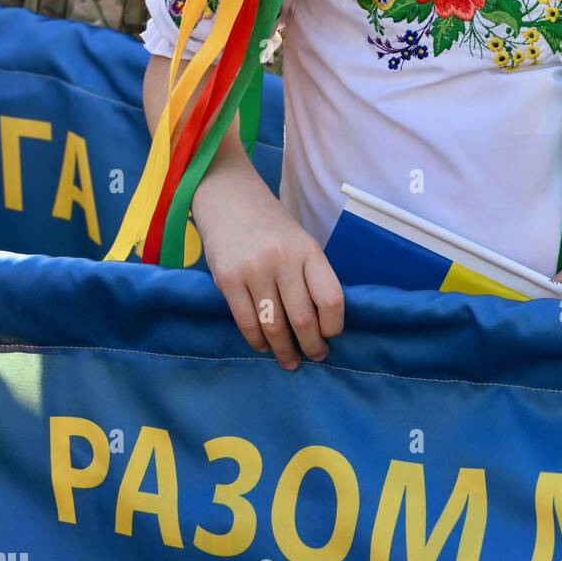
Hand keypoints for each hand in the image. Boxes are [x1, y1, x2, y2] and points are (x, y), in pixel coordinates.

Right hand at [191, 169, 343, 370]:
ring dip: (284, 350)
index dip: (334, 326)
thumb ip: (310, 276)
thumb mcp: (299, 242)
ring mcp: (253, 270)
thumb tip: (322, 324)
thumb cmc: (270, 226)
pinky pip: (246, 322)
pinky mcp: (227, 279)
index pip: (331, 298)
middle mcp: (283, 259)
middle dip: (311, 346)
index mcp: (308, 250)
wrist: (229, 199)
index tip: (331, 336)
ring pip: (274, 326)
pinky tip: (263, 346)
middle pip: (303, 318)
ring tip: (290, 360)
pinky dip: (257, 341)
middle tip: (314, 356)